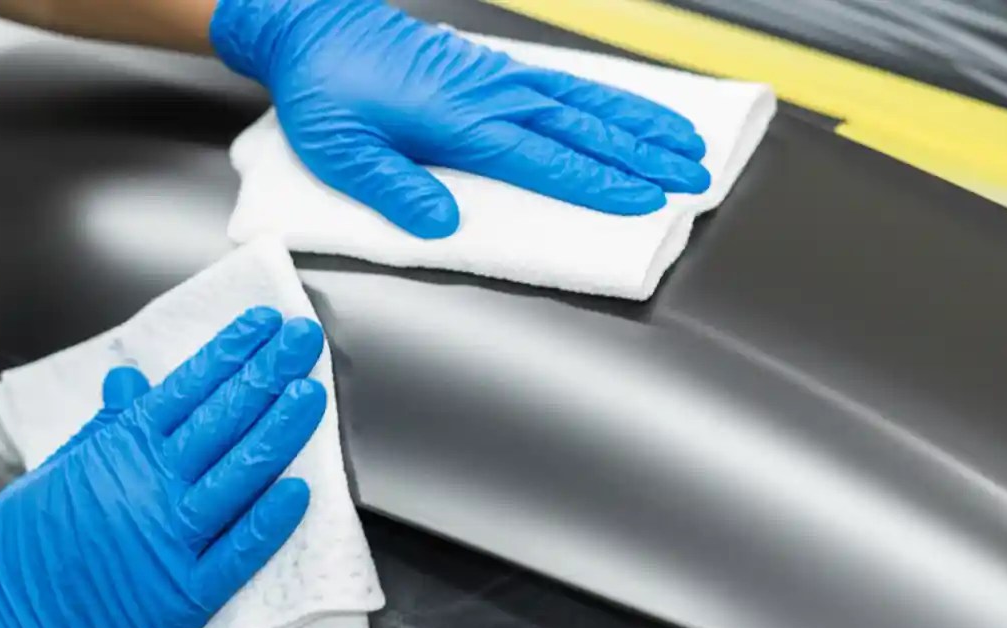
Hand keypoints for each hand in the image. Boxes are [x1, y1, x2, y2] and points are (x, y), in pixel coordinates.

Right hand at [0, 308, 326, 627]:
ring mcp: (169, 540)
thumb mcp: (52, 475)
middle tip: (303, 338)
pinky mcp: (185, 595)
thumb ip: (102, 429)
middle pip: (222, 419)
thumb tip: (130, 378)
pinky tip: (300, 492)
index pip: (188, 387)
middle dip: (269, 372)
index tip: (266, 324)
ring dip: (280, 431)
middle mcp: (148, 486)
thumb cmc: (21, 557)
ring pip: (240, 474)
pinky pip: (238, 551)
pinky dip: (270, 520)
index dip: (232, 351)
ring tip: (311, 395)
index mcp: (117, 451)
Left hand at [210, 0, 710, 237]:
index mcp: (458, 121)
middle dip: (642, 155)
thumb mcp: (339, 150)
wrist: (315, 26)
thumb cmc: (326, 88)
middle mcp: (490, 95)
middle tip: (691, 177)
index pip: (543, 160)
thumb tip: (442, 222)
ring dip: (638, 124)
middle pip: (582, 129)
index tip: (642, 200)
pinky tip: (628, 110)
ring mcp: (497, 78)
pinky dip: (606, 97)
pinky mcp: (493, 69)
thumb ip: (392, 188)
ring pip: (584, 102)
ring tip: (684, 141)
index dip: (597, 184)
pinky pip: (564, 83)